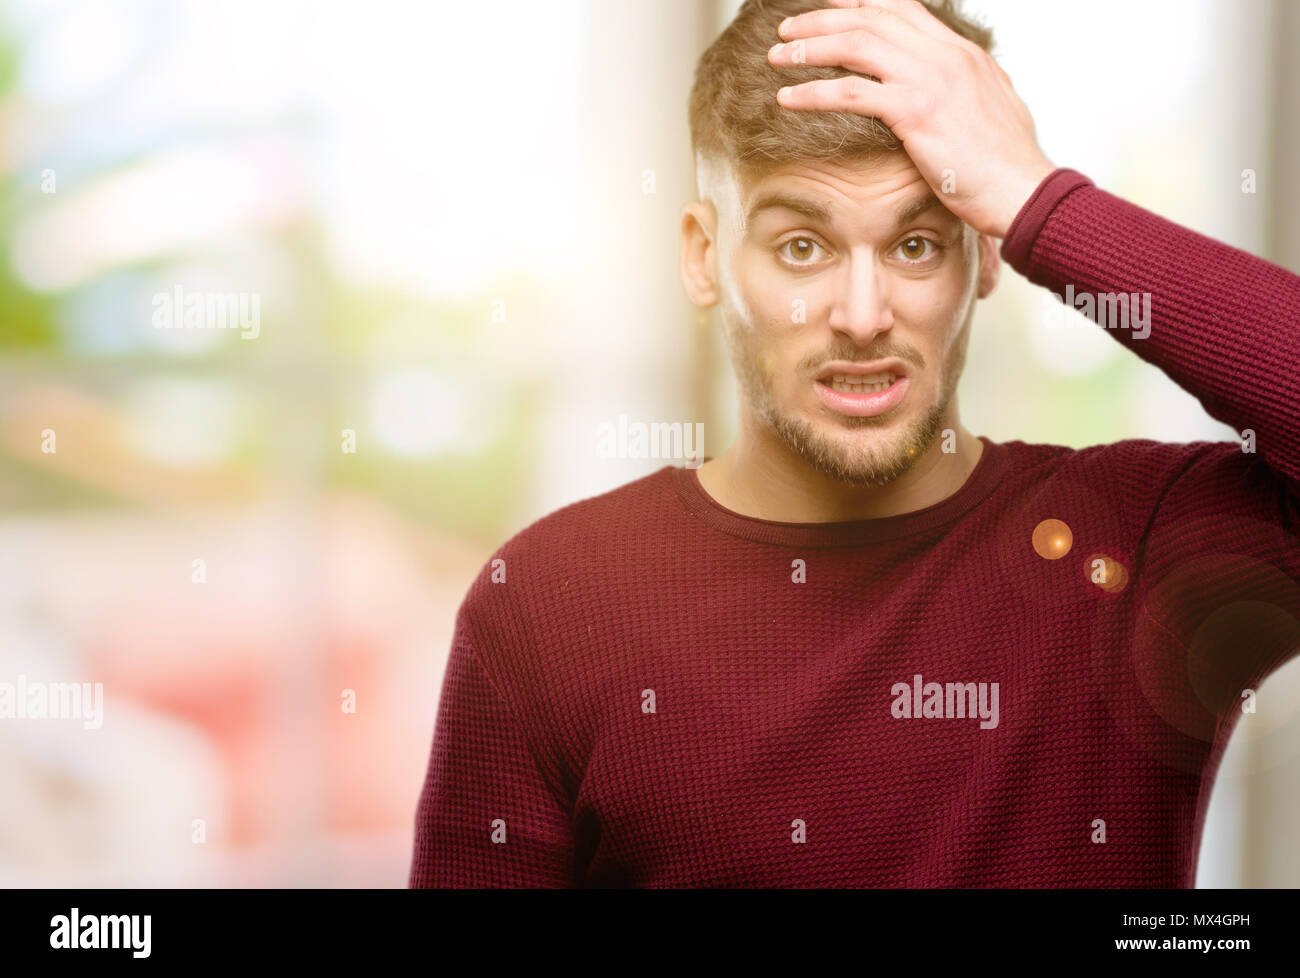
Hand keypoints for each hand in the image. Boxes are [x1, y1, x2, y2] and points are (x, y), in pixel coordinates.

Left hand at [768, 0, 1055, 237]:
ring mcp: (931, 80)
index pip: (904, 9)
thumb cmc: (1008, 165)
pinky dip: (813, 92)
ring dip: (809, 48)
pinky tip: (787, 97)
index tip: (829, 6)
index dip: (861, 3)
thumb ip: (965, 90)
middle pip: (872, 17)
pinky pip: (851, 92)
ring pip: (856, 45)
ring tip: (777, 56)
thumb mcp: (992, 110)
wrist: (1025, 191)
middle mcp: (946, 56)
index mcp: (963, 53)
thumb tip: (951, 91)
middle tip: (788, 28)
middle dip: (823, 18)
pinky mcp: (917, 112)